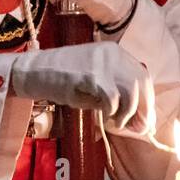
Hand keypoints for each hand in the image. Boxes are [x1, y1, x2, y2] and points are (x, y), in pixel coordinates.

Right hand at [10, 42, 153, 130]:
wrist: (32, 71)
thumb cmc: (61, 78)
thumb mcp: (92, 77)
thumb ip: (114, 90)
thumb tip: (137, 118)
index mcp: (114, 51)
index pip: (142, 75)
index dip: (147, 100)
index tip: (144, 120)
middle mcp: (112, 53)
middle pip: (141, 83)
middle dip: (143, 109)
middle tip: (137, 128)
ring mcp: (102, 63)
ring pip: (131, 92)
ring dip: (127, 113)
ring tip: (116, 123)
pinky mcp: (91, 76)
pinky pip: (112, 99)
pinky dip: (111, 112)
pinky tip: (103, 116)